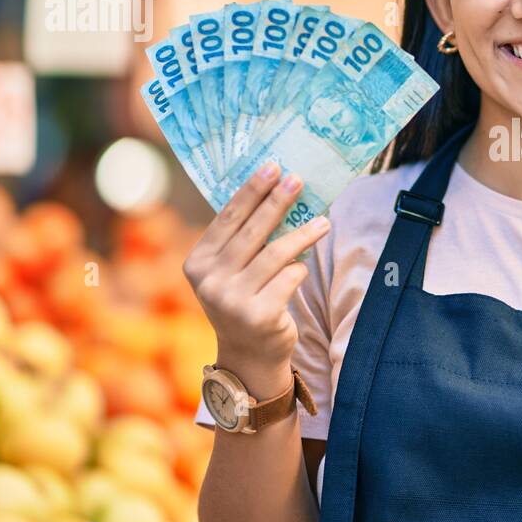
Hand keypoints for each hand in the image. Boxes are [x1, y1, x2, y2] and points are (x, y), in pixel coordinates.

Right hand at [183, 161, 331, 370]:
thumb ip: (244, 240)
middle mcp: (210, 282)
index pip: (227, 219)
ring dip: (303, 234)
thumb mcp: (232, 271)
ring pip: (275, 254)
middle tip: (297, 179)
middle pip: (251, 232)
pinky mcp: (259, 315)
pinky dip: (299, 269)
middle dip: (277, 202)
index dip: (251, 191)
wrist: (249, 355)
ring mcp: (232, 301)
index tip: (272, 167)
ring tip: (324, 221)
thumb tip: (277, 190)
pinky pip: (289, 278)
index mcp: (197, 263)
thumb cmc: (245, 299)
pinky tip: (302, 267)